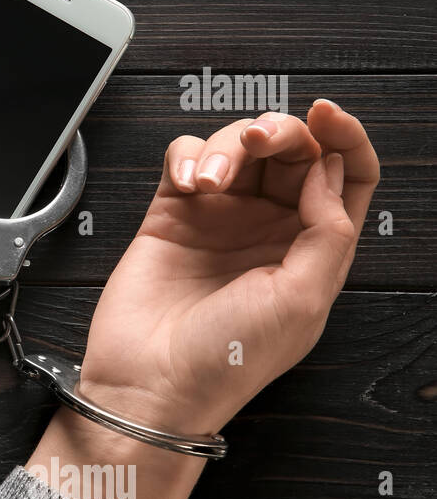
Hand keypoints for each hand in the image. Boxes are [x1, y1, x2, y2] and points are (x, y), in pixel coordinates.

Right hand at [76, 100, 379, 439]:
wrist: (152, 383)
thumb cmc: (227, 359)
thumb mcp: (304, 300)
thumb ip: (328, 229)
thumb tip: (327, 167)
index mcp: (312, 249)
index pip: (346, 175)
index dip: (344, 137)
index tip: (327, 115)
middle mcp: (269, 228)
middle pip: (291, 150)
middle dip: (279, 131)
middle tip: (258, 140)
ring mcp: (218, 217)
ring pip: (236, 145)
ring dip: (226, 146)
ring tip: (207, 182)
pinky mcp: (170, 213)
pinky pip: (182, 158)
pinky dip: (185, 155)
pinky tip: (186, 183)